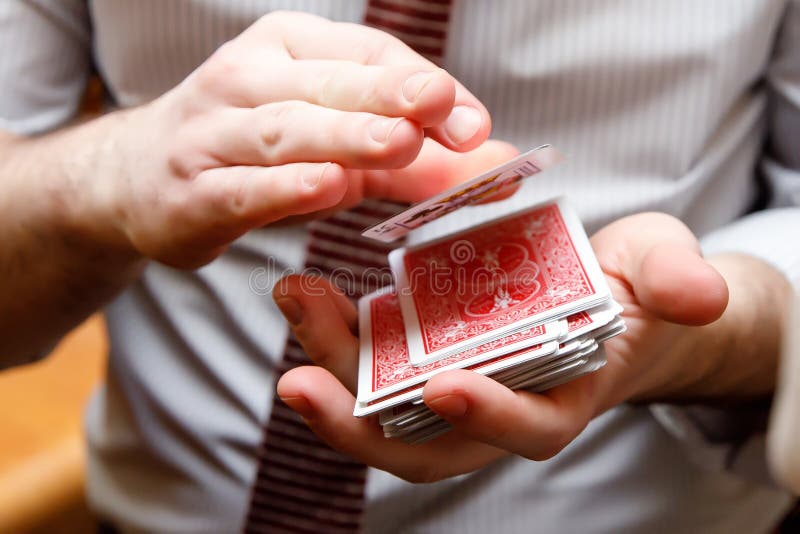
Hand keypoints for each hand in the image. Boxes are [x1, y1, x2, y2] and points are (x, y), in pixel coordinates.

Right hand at [63, 11, 504, 267]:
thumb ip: (415, 158)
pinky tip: (325, 186)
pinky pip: (243, 186)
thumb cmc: (254, 152)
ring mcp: (213, 134)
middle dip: (388, 95)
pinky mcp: (193, 191)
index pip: (365, 55)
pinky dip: (285, 187)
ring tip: (398, 143)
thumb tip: (498, 165)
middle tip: (441, 108)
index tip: (471, 120)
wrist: (138, 177)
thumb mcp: (337, 144)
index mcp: (287, 50)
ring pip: (285, 129)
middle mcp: (247, 79)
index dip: (418, 83)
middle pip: (328, 84)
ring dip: (343, 135)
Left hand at [273, 212, 788, 481]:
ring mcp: (449, 385)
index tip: (445, 385)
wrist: (600, 290)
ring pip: (380, 407)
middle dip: (358, 425)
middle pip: (423, 444)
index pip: (525, 430)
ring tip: (293, 301)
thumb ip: (675, 279)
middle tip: (298, 383)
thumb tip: (699, 296)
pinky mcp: (422, 355)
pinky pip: (370, 365)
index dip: (489, 416)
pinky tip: (304, 293)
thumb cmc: (631, 286)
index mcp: (560, 400)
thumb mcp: (659, 268)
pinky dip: (333, 339)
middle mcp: (494, 409)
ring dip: (329, 369)